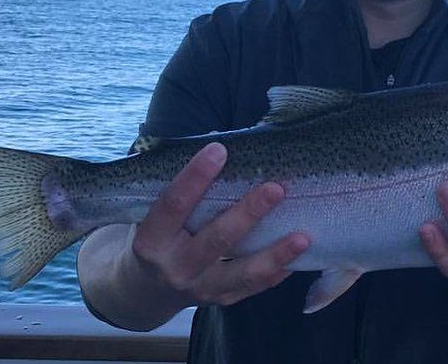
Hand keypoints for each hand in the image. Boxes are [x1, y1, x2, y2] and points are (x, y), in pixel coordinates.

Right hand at [126, 142, 310, 307]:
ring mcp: (198, 289)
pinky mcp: (218, 301)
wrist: (145, 290)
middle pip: (215, 239)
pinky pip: (253, 288)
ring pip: (241, 273)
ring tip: (302, 237)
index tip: (219, 150)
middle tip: (276, 188)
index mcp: (151, 239)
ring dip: (274, 254)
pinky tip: (298, 255)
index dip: (194, 177)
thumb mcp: (155, 216)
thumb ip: (182, 190)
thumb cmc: (159, 236)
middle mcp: (174, 267)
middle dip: (248, 213)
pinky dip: (276, 272)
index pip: (174, 204)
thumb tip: (220, 146)